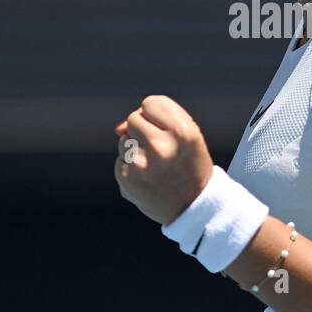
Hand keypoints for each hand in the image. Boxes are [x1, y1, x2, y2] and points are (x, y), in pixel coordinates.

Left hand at [113, 95, 214, 225]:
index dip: (156, 116)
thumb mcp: (188, 135)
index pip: (150, 103)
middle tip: (160, 150)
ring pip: (124, 140)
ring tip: (155, 166)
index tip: (166, 130)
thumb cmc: (190, 166)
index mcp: (182, 131)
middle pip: (133, 119)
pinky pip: (120, 160)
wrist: (193, 208)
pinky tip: (148, 178)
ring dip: (136, 149)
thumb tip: (118, 127)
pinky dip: (130, 168)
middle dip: (143, 131)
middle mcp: (161, 146)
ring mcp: (141, 164)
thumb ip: (158, 119)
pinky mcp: (127, 179)